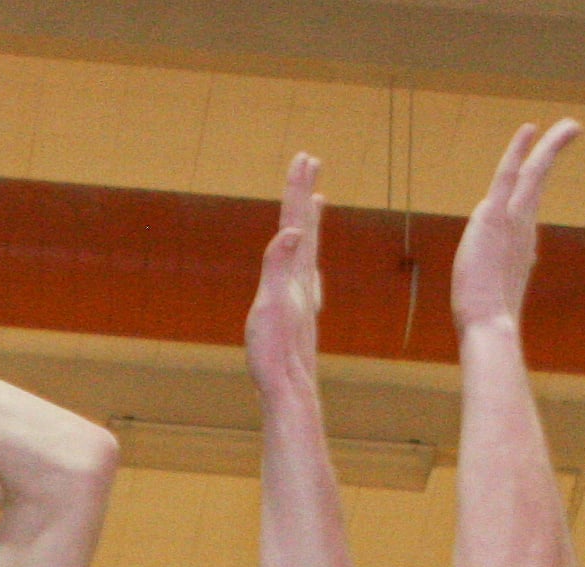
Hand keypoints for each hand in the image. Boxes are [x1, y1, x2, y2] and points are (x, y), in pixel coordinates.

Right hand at [246, 153, 323, 394]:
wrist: (291, 390)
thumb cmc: (275, 353)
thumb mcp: (271, 307)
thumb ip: (277, 267)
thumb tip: (290, 232)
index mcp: (295, 273)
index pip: (296, 221)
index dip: (298, 189)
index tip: (304, 157)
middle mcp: (302, 280)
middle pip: (304, 228)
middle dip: (303, 193)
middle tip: (309, 162)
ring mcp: (303, 296)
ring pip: (307, 248)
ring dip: (307, 221)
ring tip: (314, 201)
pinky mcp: (300, 312)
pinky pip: (304, 271)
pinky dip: (305, 254)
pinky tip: (306, 258)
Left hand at [451, 119, 580, 337]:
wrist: (489, 325)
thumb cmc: (487, 320)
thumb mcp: (494, 295)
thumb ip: (501, 282)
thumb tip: (515, 283)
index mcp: (520, 245)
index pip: (527, 205)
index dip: (533, 184)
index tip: (540, 166)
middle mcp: (522, 228)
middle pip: (539, 181)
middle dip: (554, 151)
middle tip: (573, 128)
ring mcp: (513, 221)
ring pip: (533, 174)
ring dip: (550, 146)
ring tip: (570, 125)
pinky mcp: (495, 216)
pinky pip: (509, 175)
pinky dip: (518, 151)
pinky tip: (530, 128)